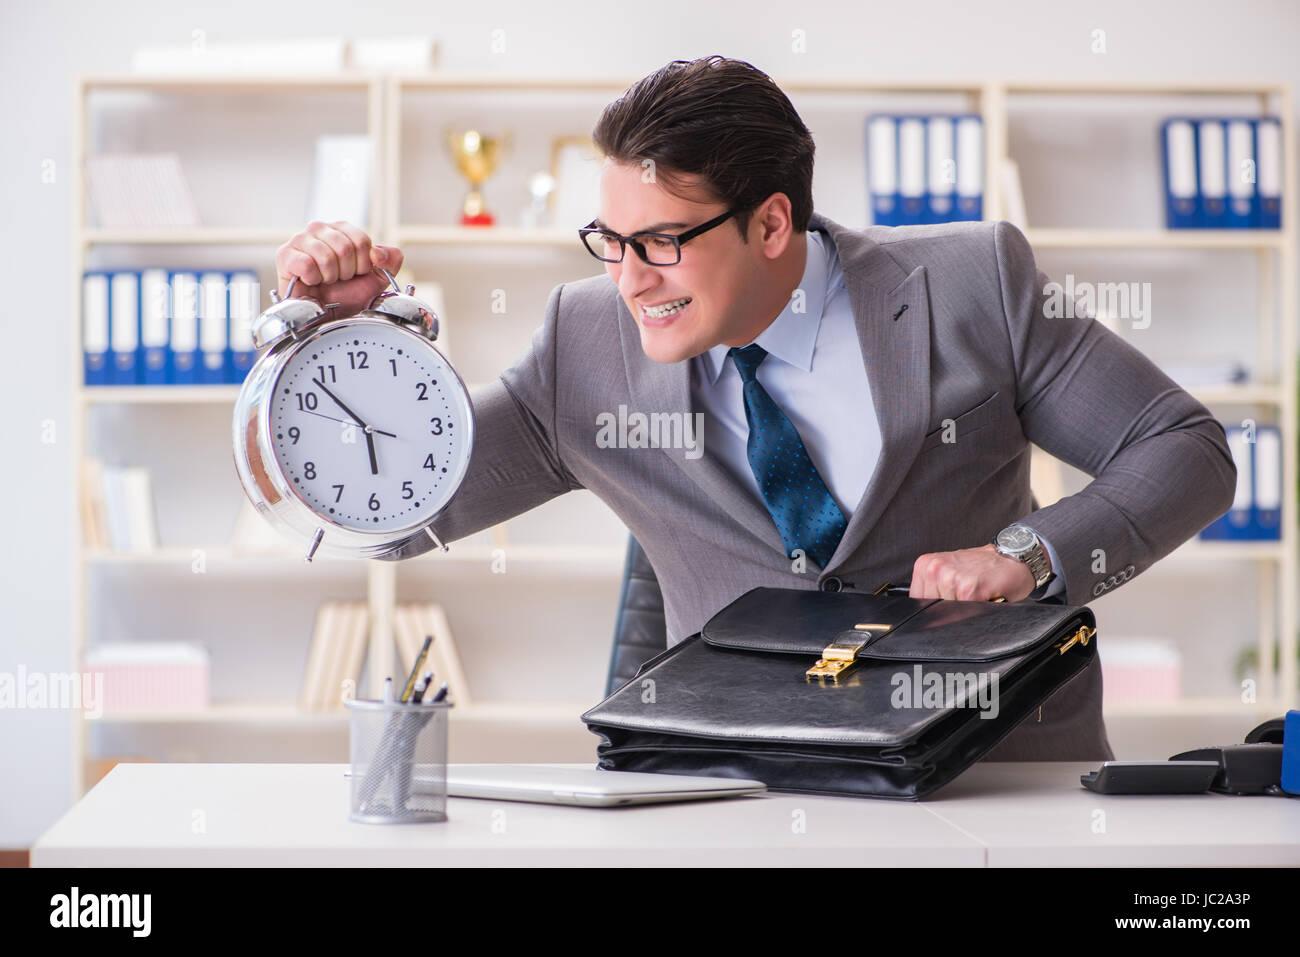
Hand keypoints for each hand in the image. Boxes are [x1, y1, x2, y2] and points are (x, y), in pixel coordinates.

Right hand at [275, 220, 404, 316]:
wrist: (327, 315)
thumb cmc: (348, 294)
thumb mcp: (378, 277)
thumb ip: (391, 259)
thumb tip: (379, 253)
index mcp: (342, 229)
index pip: (361, 240)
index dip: (363, 263)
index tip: (357, 273)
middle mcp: (320, 229)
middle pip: (345, 247)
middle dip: (347, 271)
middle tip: (339, 279)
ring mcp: (300, 240)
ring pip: (326, 256)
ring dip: (330, 276)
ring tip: (325, 280)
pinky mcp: (285, 255)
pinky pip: (306, 264)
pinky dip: (313, 278)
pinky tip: (311, 281)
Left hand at [908, 543, 1041, 601]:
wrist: (1011, 558)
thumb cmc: (981, 569)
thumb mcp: (949, 573)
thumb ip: (933, 591)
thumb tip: (923, 619)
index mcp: (925, 565)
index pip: (916, 602)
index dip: (932, 610)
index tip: (946, 606)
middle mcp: (935, 568)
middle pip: (930, 609)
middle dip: (947, 611)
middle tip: (964, 597)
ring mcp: (951, 578)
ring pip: (946, 613)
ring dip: (962, 611)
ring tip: (974, 596)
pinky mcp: (969, 589)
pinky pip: (964, 613)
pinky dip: (975, 611)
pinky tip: (983, 597)